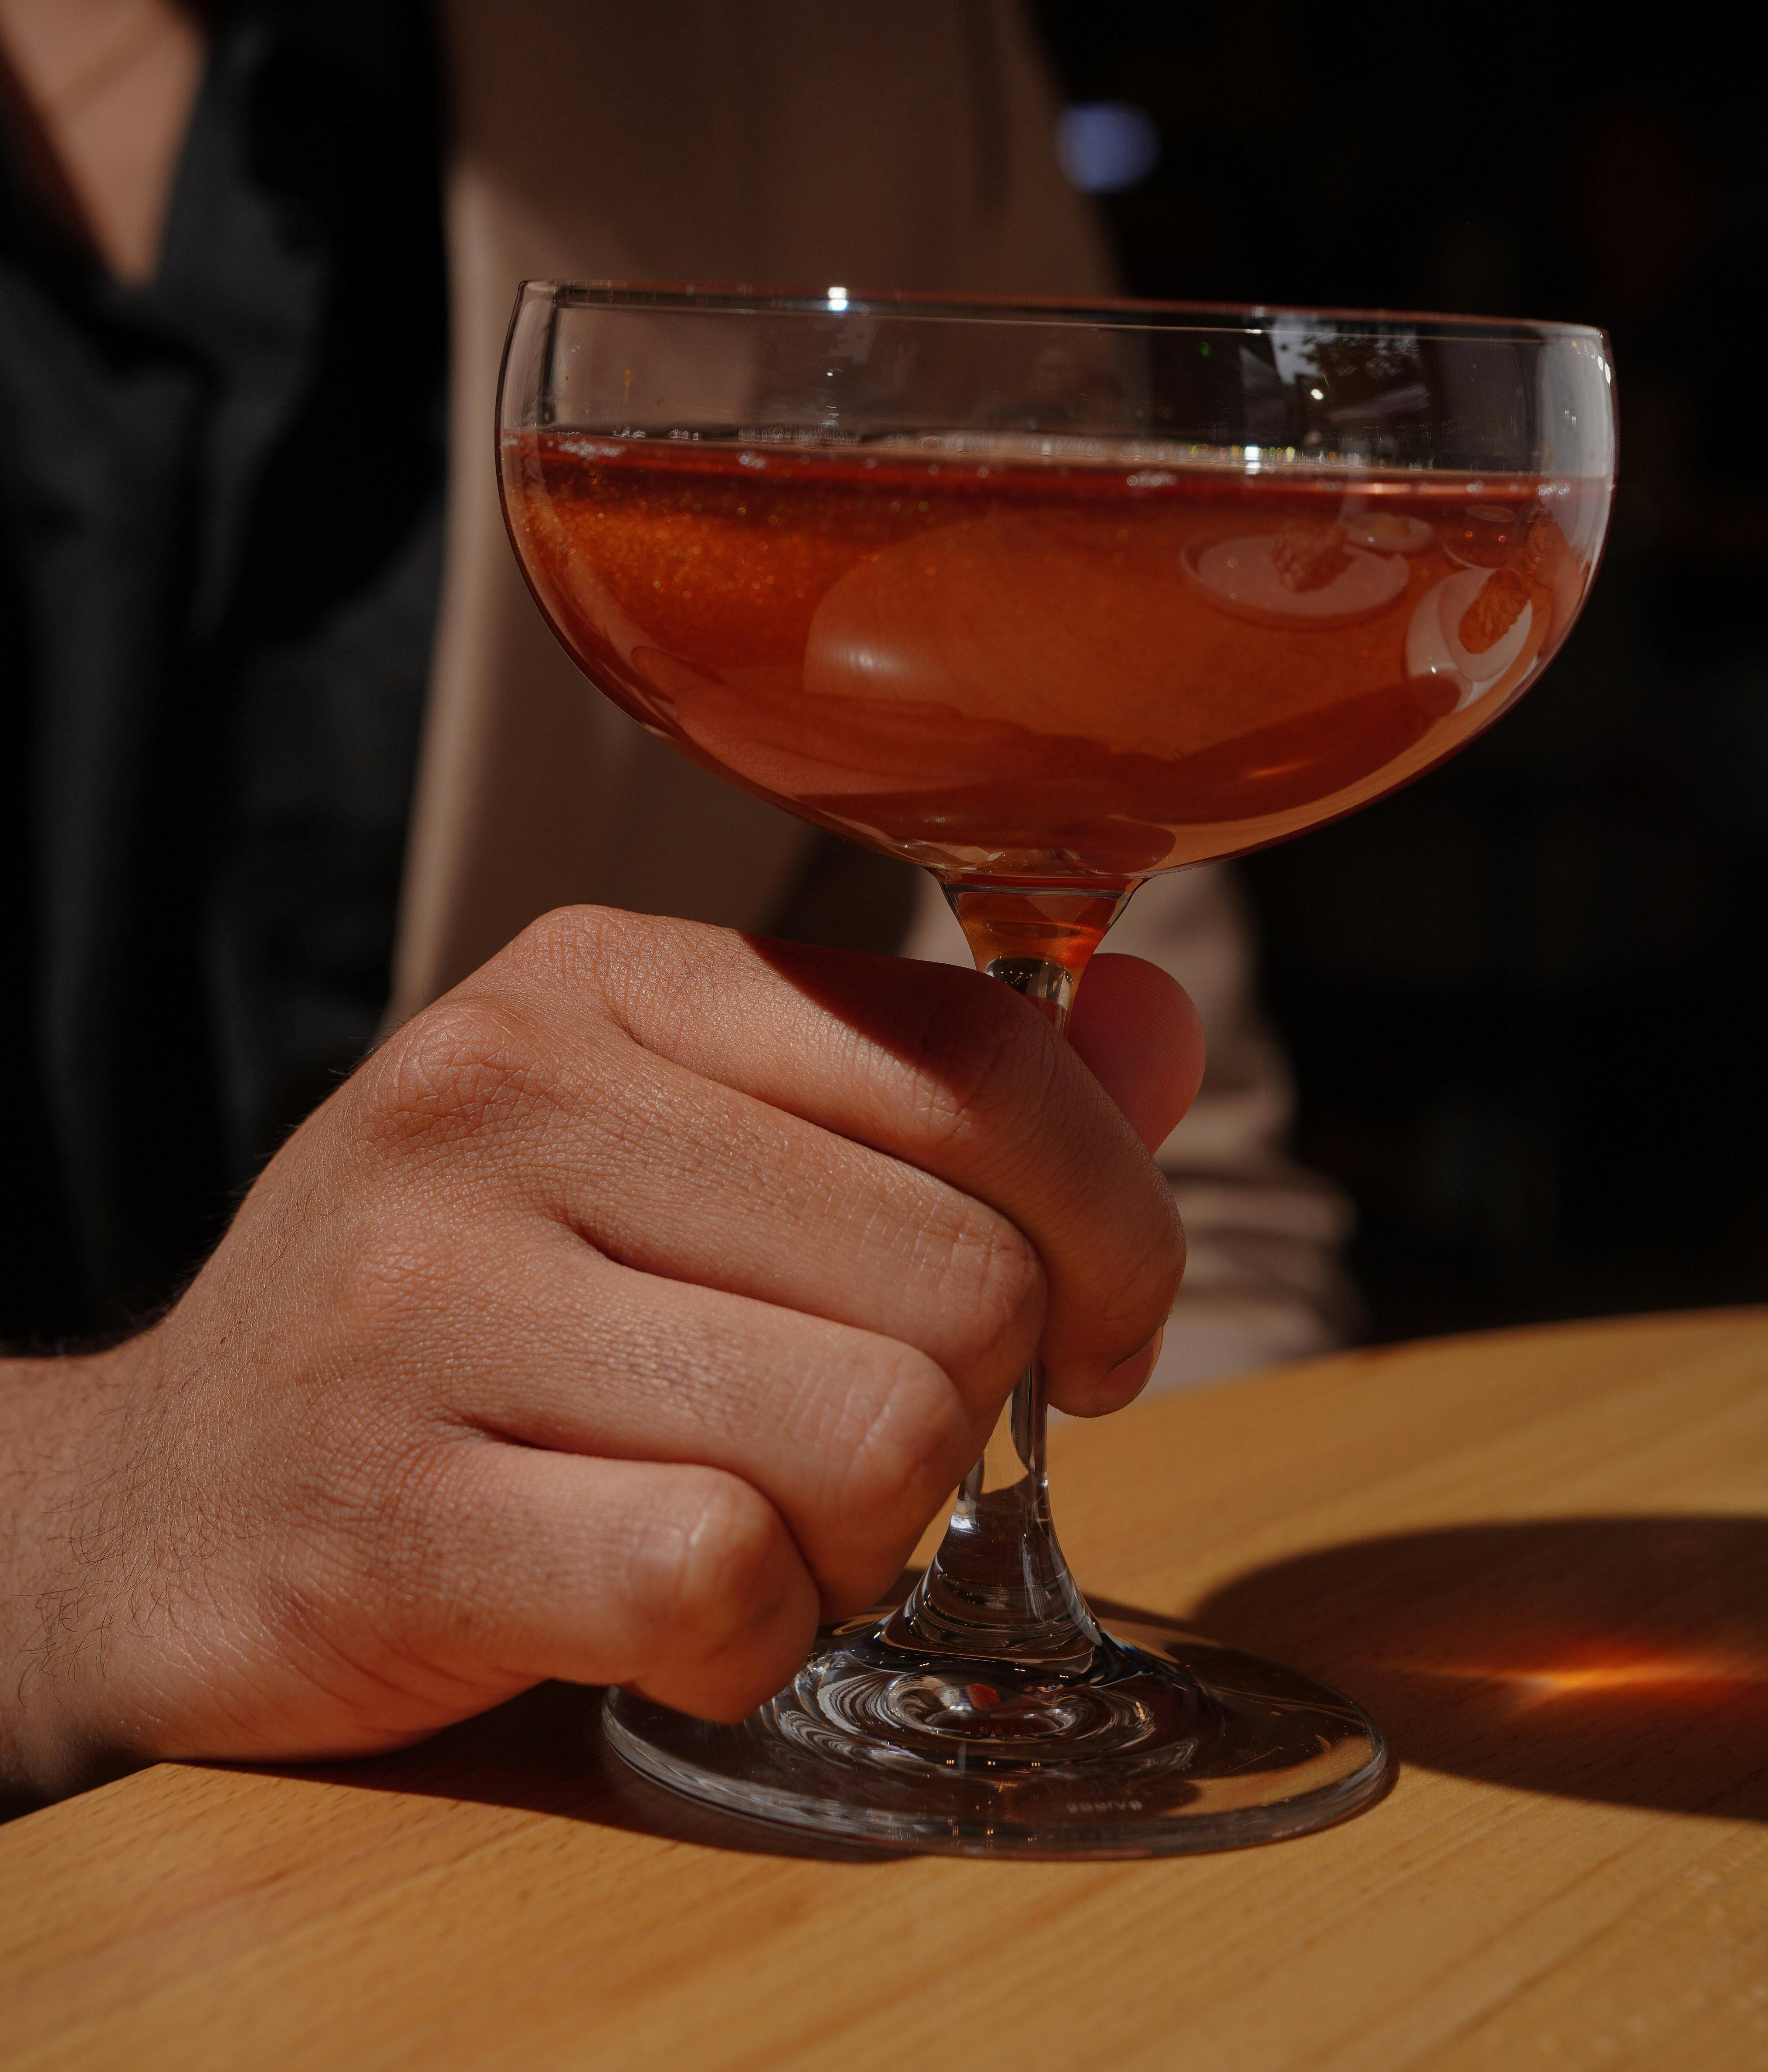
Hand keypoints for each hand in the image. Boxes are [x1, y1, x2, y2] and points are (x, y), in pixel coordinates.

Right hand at [0, 908, 1200, 1797]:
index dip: (1108, 1220)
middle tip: (845, 1444)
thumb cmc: (478, 1316)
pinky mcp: (390, 1508)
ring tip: (742, 1518)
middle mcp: (505, 1096)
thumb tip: (1164, 1026)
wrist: (166, 1495)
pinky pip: (723, 1583)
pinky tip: (665, 1615)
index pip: (981, 1059)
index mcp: (606, 981)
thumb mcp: (690, 1148)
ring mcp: (428, 1298)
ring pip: (878, 1436)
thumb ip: (939, 1098)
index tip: (1086, 1328)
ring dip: (863, 1539)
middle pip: (963, 1276)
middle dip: (963, 1407)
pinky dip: (748, 1642)